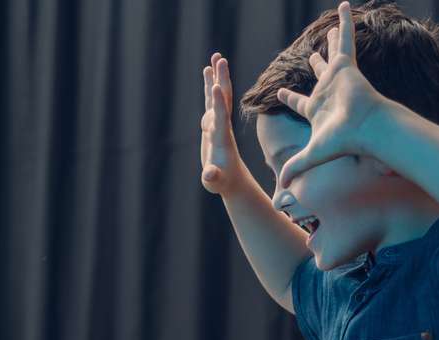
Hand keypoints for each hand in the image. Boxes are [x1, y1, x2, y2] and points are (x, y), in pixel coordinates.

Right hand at [200, 52, 244, 195]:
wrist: (230, 179)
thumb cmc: (221, 181)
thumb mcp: (215, 181)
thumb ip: (212, 177)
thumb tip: (209, 173)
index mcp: (222, 137)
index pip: (220, 117)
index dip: (217, 103)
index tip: (215, 86)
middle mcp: (222, 126)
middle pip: (222, 99)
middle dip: (221, 80)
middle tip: (220, 60)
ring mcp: (218, 123)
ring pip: (217, 96)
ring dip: (216, 77)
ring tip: (216, 58)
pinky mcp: (212, 123)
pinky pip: (211, 101)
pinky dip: (209, 86)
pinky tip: (207, 73)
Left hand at [276, 1, 390, 188]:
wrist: (366, 130)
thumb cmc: (343, 142)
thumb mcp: (311, 155)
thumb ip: (295, 168)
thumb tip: (282, 190)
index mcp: (317, 110)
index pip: (299, 102)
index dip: (288, 97)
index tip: (280, 91)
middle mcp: (328, 91)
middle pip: (319, 74)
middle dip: (315, 64)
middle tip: (312, 53)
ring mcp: (339, 77)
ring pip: (334, 52)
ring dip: (333, 38)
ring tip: (333, 22)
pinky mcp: (347, 65)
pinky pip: (346, 38)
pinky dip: (346, 22)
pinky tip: (344, 5)